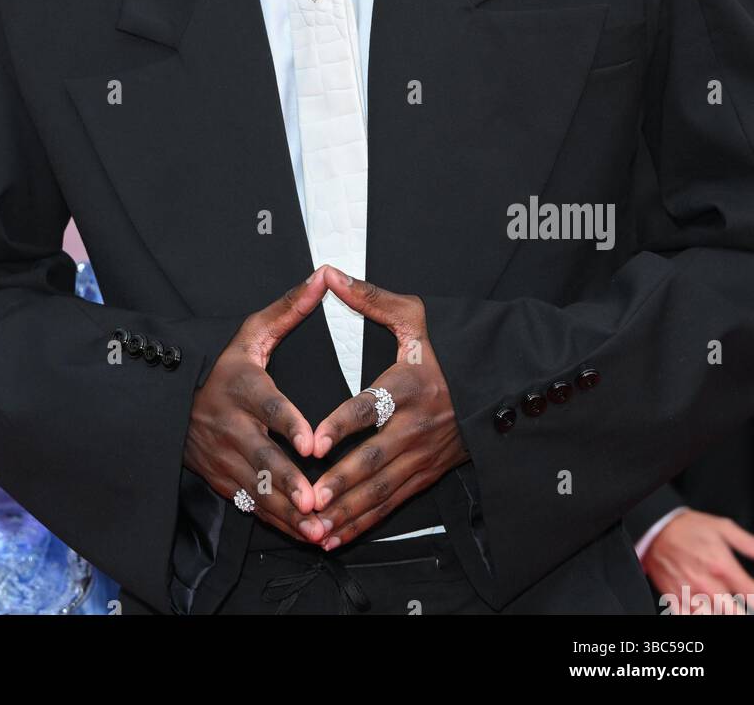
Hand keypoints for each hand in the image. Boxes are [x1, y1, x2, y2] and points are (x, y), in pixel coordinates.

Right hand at [184, 268, 332, 543]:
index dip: (288, 424)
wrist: (172, 400)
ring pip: (258, 491)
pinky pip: (253, 507)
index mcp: (242, 387)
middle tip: (315, 501)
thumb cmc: (225, 365)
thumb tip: (324, 278)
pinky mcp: (224, 482)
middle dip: (289, 483)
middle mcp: (231, 426)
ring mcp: (225, 458)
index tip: (311, 441)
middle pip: (262, 458)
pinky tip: (305, 536)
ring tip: (317, 530)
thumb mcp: (251, 333)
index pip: (267, 406)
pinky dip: (278, 523)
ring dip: (288, 513)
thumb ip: (290, 309)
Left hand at [310, 266, 468, 550]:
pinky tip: (338, 535)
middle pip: (374, 460)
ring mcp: (423, 454)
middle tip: (309, 499)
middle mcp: (416, 425)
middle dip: (340, 483)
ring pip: (382, 490)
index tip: (312, 441)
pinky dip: (365, 522)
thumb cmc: (451, 346)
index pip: (370, 407)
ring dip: (349, 511)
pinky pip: (393, 503)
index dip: (341, 425)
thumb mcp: (415, 316)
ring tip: (316, 528)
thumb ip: (370, 298)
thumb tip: (330, 275)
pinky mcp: (427, 473)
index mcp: (408, 385)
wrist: (500, 380)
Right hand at [643, 510, 753, 613]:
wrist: (654, 528)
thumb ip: (748, 544)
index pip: (750, 593)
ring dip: (721, 610)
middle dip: (739, 608)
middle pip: (734, 611)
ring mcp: (689, 592)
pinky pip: (690, 616)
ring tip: (721, 603)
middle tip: (738, 601)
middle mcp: (705, 583)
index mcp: (721, 565)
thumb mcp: (722, 527)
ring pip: (713, 615)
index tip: (752, 594)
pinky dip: (700, 613)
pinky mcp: (674, 597)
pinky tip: (705, 606)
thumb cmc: (688, 527)